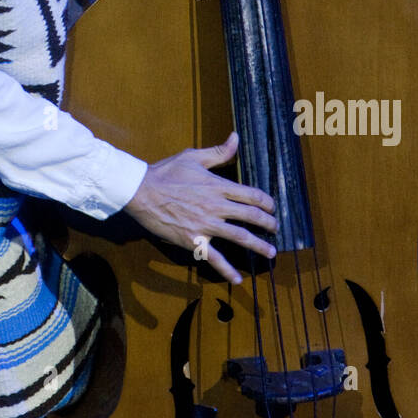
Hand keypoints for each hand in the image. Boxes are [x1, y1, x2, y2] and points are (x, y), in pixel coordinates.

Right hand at [123, 132, 277, 283]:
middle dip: (268, 224)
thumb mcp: (193, 157)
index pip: (251, 195)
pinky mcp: (194, 241)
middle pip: (251, 216)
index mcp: (218, 186)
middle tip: (275, 228)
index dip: (266, 202)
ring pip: (240, 237)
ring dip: (259, 246)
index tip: (272, 207)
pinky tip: (238, 280)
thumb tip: (236, 137)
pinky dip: (227, 270)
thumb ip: (219, 151)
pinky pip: (214, 258)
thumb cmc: (166, 172)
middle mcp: (216, 207)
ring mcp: (206, 225)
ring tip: (271, 253)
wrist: (142, 192)